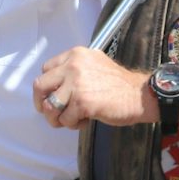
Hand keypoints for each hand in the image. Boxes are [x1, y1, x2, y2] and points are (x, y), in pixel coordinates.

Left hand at [34, 47, 154, 129]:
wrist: (138, 95)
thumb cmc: (119, 84)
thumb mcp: (95, 63)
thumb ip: (74, 69)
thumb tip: (55, 86)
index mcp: (75, 55)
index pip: (46, 69)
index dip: (46, 86)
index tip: (50, 95)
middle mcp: (73, 66)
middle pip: (40, 86)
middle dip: (41, 103)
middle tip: (50, 113)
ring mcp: (76, 85)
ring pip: (50, 106)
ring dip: (57, 118)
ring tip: (70, 120)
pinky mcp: (82, 103)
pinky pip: (65, 119)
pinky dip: (73, 124)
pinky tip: (85, 121)